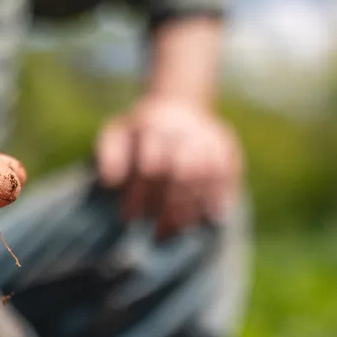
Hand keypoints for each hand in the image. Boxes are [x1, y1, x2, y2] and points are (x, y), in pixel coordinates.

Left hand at [95, 96, 241, 239]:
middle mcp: (184, 129)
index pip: (149, 167)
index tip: (128, 218)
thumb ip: (109, 155)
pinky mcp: (227, 145)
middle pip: (181, 173)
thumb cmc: (139, 131)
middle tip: (157, 232)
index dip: (139, 195)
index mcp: (153, 126)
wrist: (178, 103)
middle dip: (169, 207)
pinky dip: (219, 197)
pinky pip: (227, 174)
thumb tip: (110, 181)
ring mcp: (208, 136)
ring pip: (205, 176)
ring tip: (177, 230)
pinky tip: (210, 218)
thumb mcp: (116, 134)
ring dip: (192, 207)